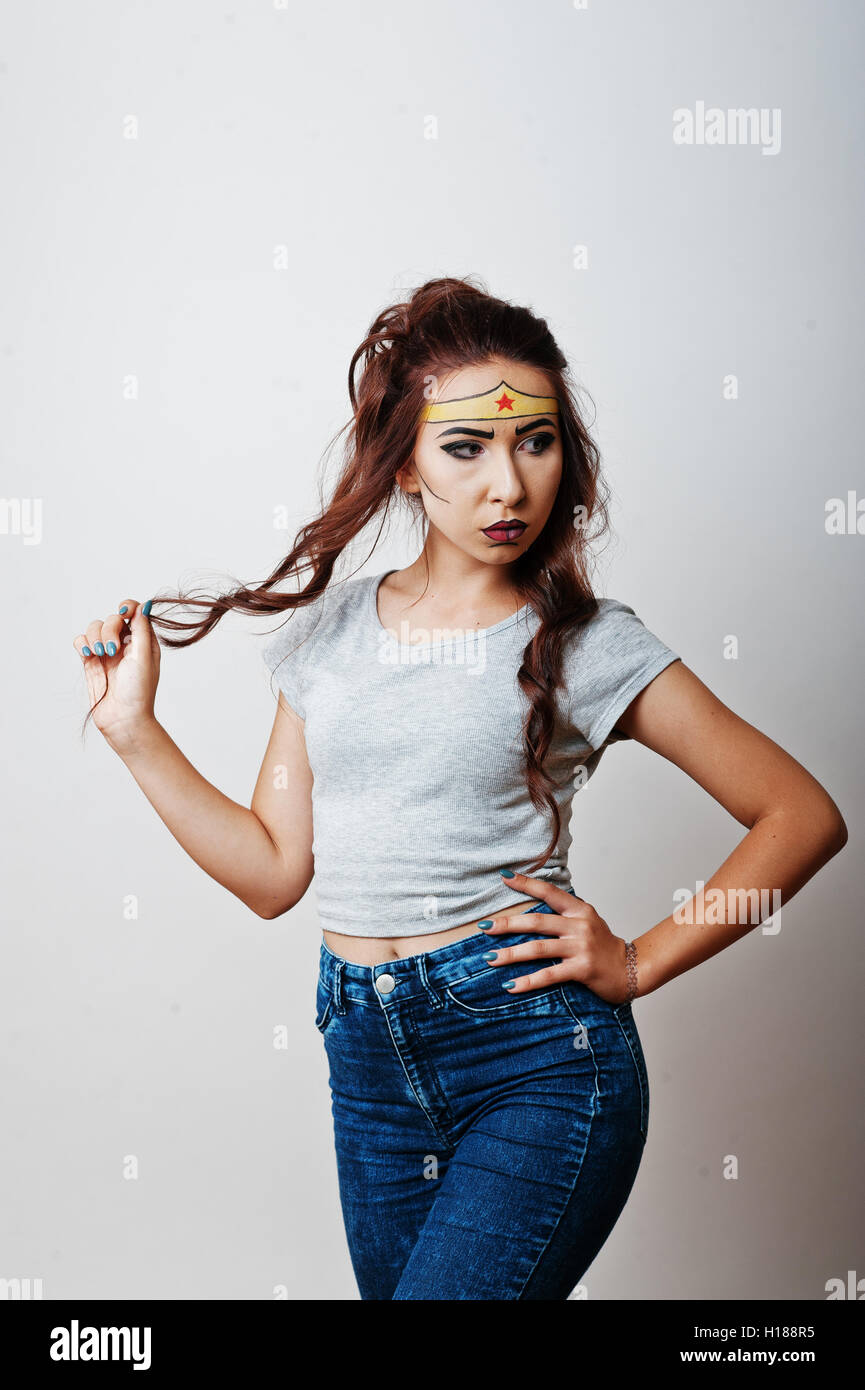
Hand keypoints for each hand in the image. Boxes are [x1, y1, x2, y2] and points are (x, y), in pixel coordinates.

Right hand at [73, 599, 160, 747]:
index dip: (127, 607)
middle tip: (112, 650)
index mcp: (143, 641)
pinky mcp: (91, 662)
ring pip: (95, 628)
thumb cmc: (139, 691)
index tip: (123, 614)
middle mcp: (126, 644)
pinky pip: (82, 641)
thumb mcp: (144, 657)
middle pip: (112, 618)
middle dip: (110, 630)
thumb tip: (144, 604)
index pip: (134, 612)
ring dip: (95, 637)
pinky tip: (88, 654)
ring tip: (100, 654)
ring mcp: (107, 652)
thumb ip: (142, 629)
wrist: (122, 719)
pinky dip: (82, 643)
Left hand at [481, 870, 633, 1005]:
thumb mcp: (587, 922)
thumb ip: (565, 914)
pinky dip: (527, 981)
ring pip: (538, 949)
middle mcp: (579, 925)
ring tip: (489, 958)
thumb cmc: (604, 946)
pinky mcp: (582, 970)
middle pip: (537, 921)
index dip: (526, 883)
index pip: (549, 892)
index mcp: (580, 910)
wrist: (631, 970)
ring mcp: (581, 948)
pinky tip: (510, 985)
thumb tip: (532, 908)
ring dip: (510, 954)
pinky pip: (549, 975)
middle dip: (507, 924)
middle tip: (483, 927)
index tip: (504, 877)